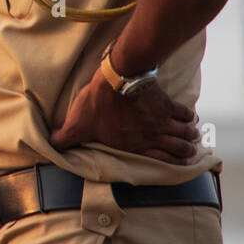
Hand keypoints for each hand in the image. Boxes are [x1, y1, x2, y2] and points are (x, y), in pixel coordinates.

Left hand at [49, 63, 199, 163]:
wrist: (116, 79)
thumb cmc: (97, 104)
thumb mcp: (77, 124)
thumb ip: (65, 138)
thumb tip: (50, 146)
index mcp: (135, 145)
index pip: (163, 161)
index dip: (175, 165)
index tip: (180, 164)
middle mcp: (153, 136)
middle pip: (181, 149)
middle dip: (187, 151)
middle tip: (189, 150)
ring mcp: (162, 120)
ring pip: (186, 133)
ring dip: (190, 136)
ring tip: (192, 135)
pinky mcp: (166, 103)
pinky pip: (185, 112)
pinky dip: (189, 116)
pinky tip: (189, 117)